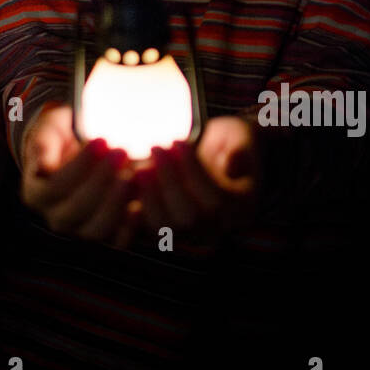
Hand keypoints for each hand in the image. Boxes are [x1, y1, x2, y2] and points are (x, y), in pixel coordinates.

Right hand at [19, 103, 140, 248]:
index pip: (56, 186)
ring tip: (132, 174)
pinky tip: (139, 206)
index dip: (79, 165)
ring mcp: (80, 231)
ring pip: (96, 230)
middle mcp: (56, 218)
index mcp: (37, 194)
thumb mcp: (48, 134)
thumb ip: (42, 146)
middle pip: (77, 208)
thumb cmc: (62, 139)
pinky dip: (129, 228)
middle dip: (101, 179)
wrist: (78, 155)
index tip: (101, 140)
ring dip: (115, 202)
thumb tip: (41, 166)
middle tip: (121, 152)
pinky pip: (116, 241)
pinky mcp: (105, 236)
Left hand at [133, 116, 259, 248]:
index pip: (214, 198)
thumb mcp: (242, 138)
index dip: (193, 170)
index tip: (177, 142)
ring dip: (149, 194)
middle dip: (169, 181)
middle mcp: (216, 226)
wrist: (220, 156)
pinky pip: (146, 226)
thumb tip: (234, 158)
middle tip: (155, 148)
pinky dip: (133, 205)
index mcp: (240, 207)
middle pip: (188, 217)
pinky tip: (127, 177)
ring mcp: (189, 232)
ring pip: (164, 227)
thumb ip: (240, 147)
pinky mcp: (165, 229)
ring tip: (140, 163)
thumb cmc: (230, 143)